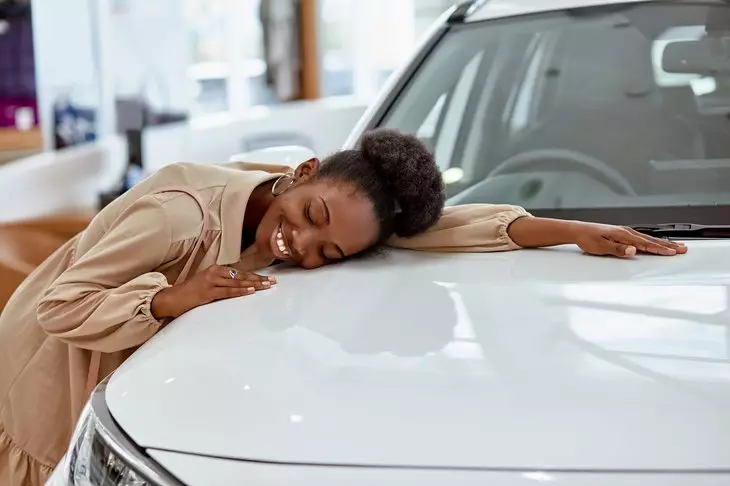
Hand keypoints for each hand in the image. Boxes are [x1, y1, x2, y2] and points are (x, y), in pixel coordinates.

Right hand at [151, 265, 275, 318]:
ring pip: (237, 282)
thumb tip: (239, 286)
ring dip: (254, 284)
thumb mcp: (207, 284)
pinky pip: (228, 291)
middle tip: (273, 282)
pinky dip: (240, 291)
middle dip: (259, 279)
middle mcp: (215, 272)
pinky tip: (250, 291)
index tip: (267, 278)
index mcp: (216, 269)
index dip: (254, 275)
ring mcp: (211, 281)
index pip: (240, 272)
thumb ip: (222, 283)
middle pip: (242, 276)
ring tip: (266, 286)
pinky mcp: (208, 291)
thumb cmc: (190, 293)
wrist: (171, 298)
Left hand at [570, 222, 687, 257]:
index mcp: (623, 235)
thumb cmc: (587, 238)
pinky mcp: (622, 234)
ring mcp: (625, 232)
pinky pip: (641, 238)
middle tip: (682, 249)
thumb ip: (617, 249)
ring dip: (662, 243)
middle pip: (651, 240)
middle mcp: (626, 232)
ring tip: (675, 246)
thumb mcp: (600, 246)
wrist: (578, 230)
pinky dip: (652, 241)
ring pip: (648, 238)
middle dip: (667, 245)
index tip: (672, 253)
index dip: (660, 249)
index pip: (645, 244)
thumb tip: (633, 250)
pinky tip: (655, 243)